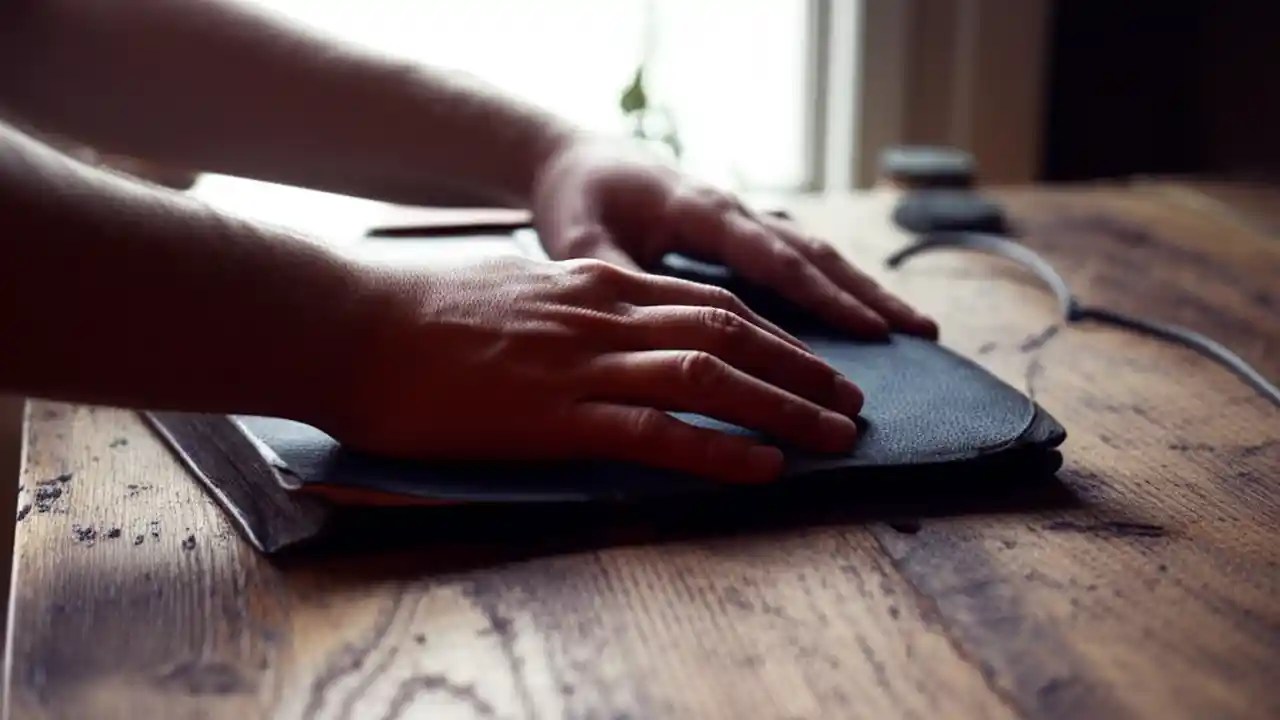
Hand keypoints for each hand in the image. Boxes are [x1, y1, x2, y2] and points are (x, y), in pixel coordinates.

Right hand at [328, 256, 864, 483]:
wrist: (350, 325)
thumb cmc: (416, 315)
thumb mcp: (509, 291)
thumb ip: (564, 305)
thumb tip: (594, 326)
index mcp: (591, 280)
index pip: (705, 301)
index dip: (771, 332)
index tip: (810, 358)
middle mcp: (601, 312)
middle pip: (729, 332)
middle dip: (800, 367)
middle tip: (849, 398)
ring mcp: (582, 363)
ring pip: (710, 376)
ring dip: (783, 407)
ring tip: (833, 435)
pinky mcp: (556, 416)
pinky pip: (658, 431)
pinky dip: (720, 449)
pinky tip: (763, 467)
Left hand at [531, 140, 937, 338]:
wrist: (574, 157)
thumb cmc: (577, 199)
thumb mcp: (581, 241)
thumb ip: (620, 279)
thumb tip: (658, 329)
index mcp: (701, 211)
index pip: (776, 259)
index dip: (824, 298)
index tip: (872, 331)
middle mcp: (733, 210)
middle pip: (814, 253)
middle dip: (869, 294)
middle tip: (924, 333)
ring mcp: (740, 217)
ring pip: (814, 252)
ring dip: (862, 289)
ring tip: (913, 327)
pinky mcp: (736, 229)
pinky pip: (796, 256)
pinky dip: (833, 283)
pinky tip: (859, 312)